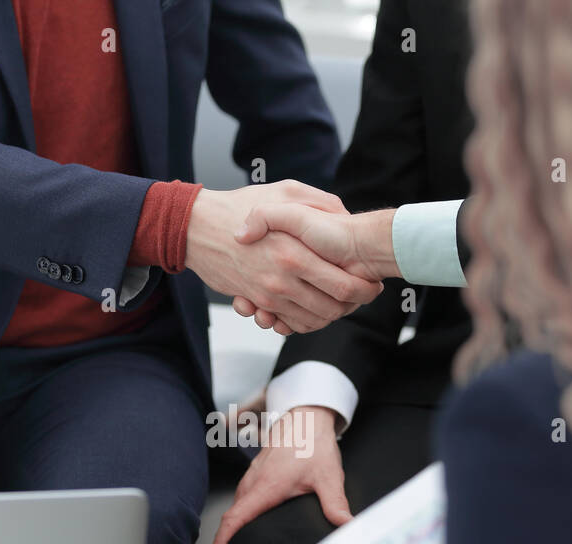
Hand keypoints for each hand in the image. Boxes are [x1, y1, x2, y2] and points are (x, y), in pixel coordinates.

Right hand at [185, 181, 383, 333]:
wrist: (197, 228)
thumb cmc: (240, 205)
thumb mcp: (284, 191)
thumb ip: (319, 202)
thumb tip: (345, 215)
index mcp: (295, 253)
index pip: (345, 286)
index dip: (366, 289)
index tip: (374, 284)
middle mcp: (283, 280)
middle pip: (333, 309)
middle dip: (354, 306)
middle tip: (363, 295)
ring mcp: (268, 295)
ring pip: (313, 321)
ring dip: (331, 316)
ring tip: (341, 301)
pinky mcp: (256, 302)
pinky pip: (289, 324)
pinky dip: (305, 322)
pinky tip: (313, 307)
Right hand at [209, 406, 349, 543]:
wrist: (305, 417)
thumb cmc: (313, 443)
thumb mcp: (328, 476)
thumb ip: (335, 504)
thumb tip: (346, 526)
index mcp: (265, 487)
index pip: (234, 519)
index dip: (222, 543)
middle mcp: (253, 483)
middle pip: (232, 519)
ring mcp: (251, 478)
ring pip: (237, 509)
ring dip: (234, 530)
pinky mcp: (255, 475)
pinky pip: (243, 500)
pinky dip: (242, 517)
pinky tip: (253, 526)